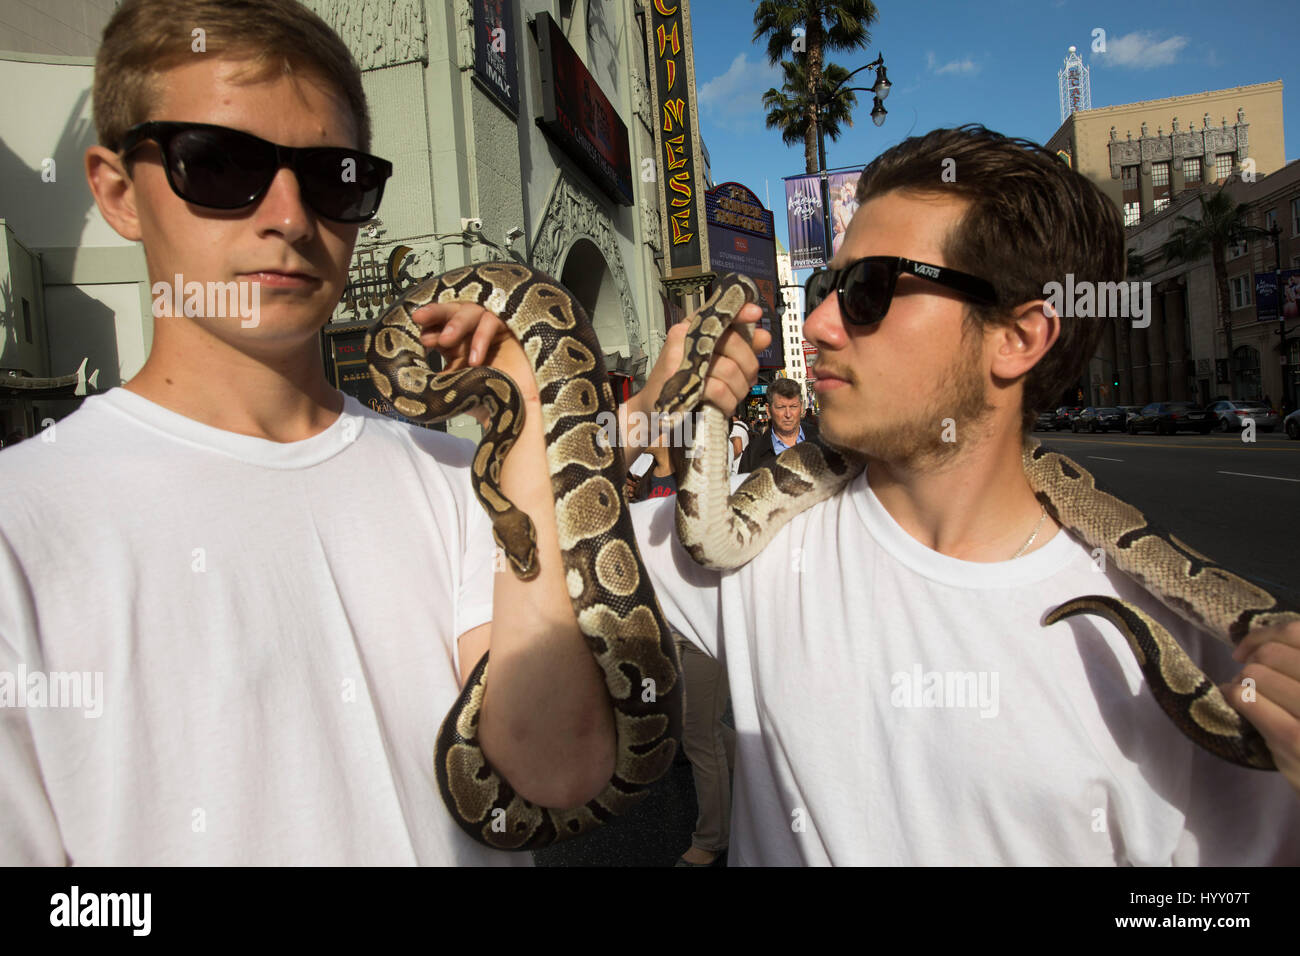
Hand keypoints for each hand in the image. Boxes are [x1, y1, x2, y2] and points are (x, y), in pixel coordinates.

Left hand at [413, 302, 537, 403]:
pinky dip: (481, 338)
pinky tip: (475, 359)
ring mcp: (493, 330)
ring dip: (457, 323)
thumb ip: (439, 379)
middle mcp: (473, 335)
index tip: (420, 338)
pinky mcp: (512, 330)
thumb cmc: (491, 402)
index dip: (429, 327)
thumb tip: (412, 377)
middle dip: (436, 312)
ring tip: (444, 340)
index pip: (439, 327)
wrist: (522, 413)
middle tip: (419, 317)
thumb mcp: (458, 390)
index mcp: (457, 346)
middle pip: (453, 311)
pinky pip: (493, 322)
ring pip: (472, 311)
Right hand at [620, 303, 767, 469]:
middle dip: (748, 366)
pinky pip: (718, 388)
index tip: (755, 313)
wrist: (651, 407)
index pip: (717, 310)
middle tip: (747, 379)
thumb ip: (737, 348)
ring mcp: (679, 358)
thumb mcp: (710, 361)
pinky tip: (725, 405)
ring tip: (734, 395)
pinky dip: (728, 401)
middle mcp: (683, 337)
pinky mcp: (680, 382)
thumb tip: (763, 336)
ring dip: (739, 388)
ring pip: (729, 369)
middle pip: (732, 342)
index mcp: (690, 327)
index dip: (739, 311)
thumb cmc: (682, 382)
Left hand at [1225, 620, 1299, 795]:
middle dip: (1252, 662)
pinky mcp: (1295, 738)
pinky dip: (1233, 695)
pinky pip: (1248, 698)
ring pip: (1257, 673)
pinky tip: (1233, 701)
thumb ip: (1298, 671)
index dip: (1266, 634)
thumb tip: (1264, 641)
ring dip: (1241, 680)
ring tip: (1242, 694)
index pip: (1298, 632)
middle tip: (1246, 679)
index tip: (1248, 648)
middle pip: (1273, 652)